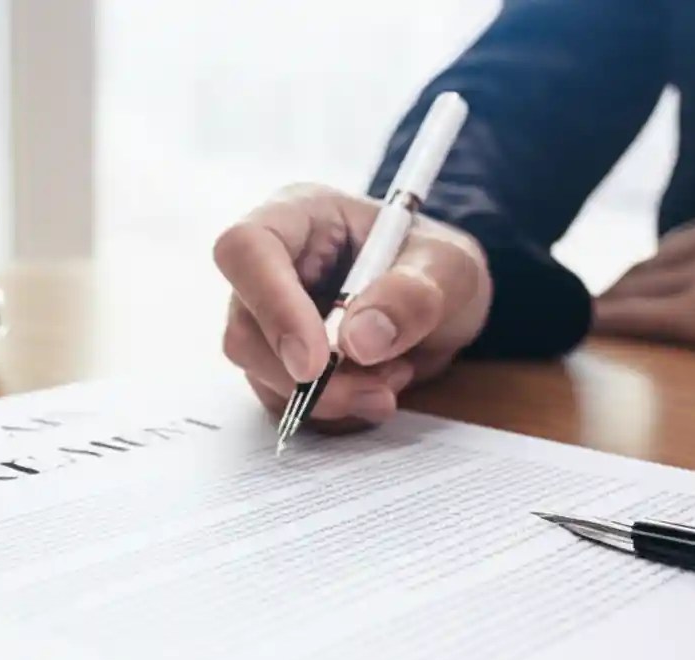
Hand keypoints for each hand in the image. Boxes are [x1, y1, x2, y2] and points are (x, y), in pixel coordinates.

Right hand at [213, 184, 492, 429]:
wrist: (444, 305)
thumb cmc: (437, 265)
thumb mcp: (450, 268)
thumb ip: (412, 295)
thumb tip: (357, 341)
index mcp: (299, 215)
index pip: (248, 249)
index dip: (272, 306)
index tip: (316, 363)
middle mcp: (270, 265)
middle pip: (244, 328)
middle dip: (307, 376)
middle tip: (375, 391)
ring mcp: (267, 317)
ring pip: (260, 373)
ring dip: (328, 397)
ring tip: (390, 381)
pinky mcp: (277, 362)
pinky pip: (283, 400)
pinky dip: (332, 409)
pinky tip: (373, 388)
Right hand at [596, 201, 694, 360]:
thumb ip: (682, 326)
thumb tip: (634, 316)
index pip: (632, 312)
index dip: (599, 317)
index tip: (574, 321)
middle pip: (636, 280)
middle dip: (611, 296)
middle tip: (589, 308)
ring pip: (657, 254)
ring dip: (638, 274)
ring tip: (626, 290)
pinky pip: (686, 233)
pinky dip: (672, 252)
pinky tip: (672, 266)